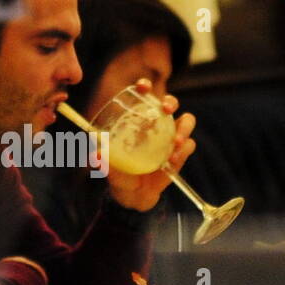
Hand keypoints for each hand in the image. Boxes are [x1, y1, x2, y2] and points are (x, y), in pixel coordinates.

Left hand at [105, 78, 196, 212]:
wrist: (135, 197)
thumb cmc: (121, 176)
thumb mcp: (110, 169)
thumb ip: (104, 162)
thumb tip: (96, 154)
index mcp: (139, 121)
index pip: (144, 97)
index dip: (145, 87)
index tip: (142, 87)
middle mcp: (157, 126)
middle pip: (170, 104)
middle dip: (170, 102)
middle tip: (165, 110)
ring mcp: (171, 139)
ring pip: (186, 122)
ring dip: (183, 127)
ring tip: (175, 141)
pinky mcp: (180, 154)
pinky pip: (188, 146)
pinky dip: (183, 150)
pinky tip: (172, 160)